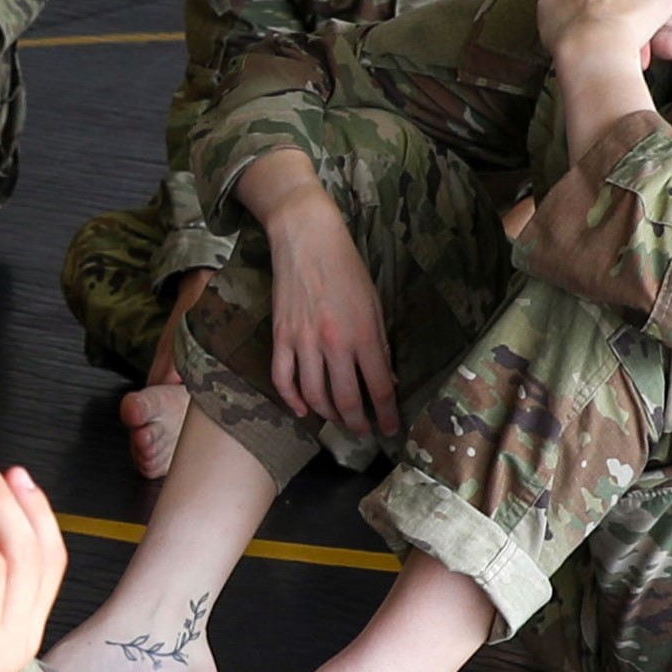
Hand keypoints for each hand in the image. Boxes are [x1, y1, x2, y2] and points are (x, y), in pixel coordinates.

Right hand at [263, 199, 400, 437]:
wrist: (307, 239)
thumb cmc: (346, 267)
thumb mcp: (374, 303)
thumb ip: (380, 343)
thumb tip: (389, 378)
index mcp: (364, 334)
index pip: (380, 388)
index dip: (387, 414)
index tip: (391, 429)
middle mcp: (334, 343)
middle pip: (347, 400)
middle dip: (358, 423)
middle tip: (365, 432)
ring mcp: (303, 342)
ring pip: (314, 396)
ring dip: (329, 415)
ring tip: (339, 420)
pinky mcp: (280, 337)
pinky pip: (283, 379)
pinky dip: (292, 400)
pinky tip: (303, 410)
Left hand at [535, 0, 671, 74]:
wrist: (595, 49)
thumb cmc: (630, 31)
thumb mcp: (666, 7)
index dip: (629, 5)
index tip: (630, 21)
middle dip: (605, 8)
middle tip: (612, 33)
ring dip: (581, 14)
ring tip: (591, 37)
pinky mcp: (548, 3)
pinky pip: (551, 9)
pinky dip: (557, 20)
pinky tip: (568, 34)